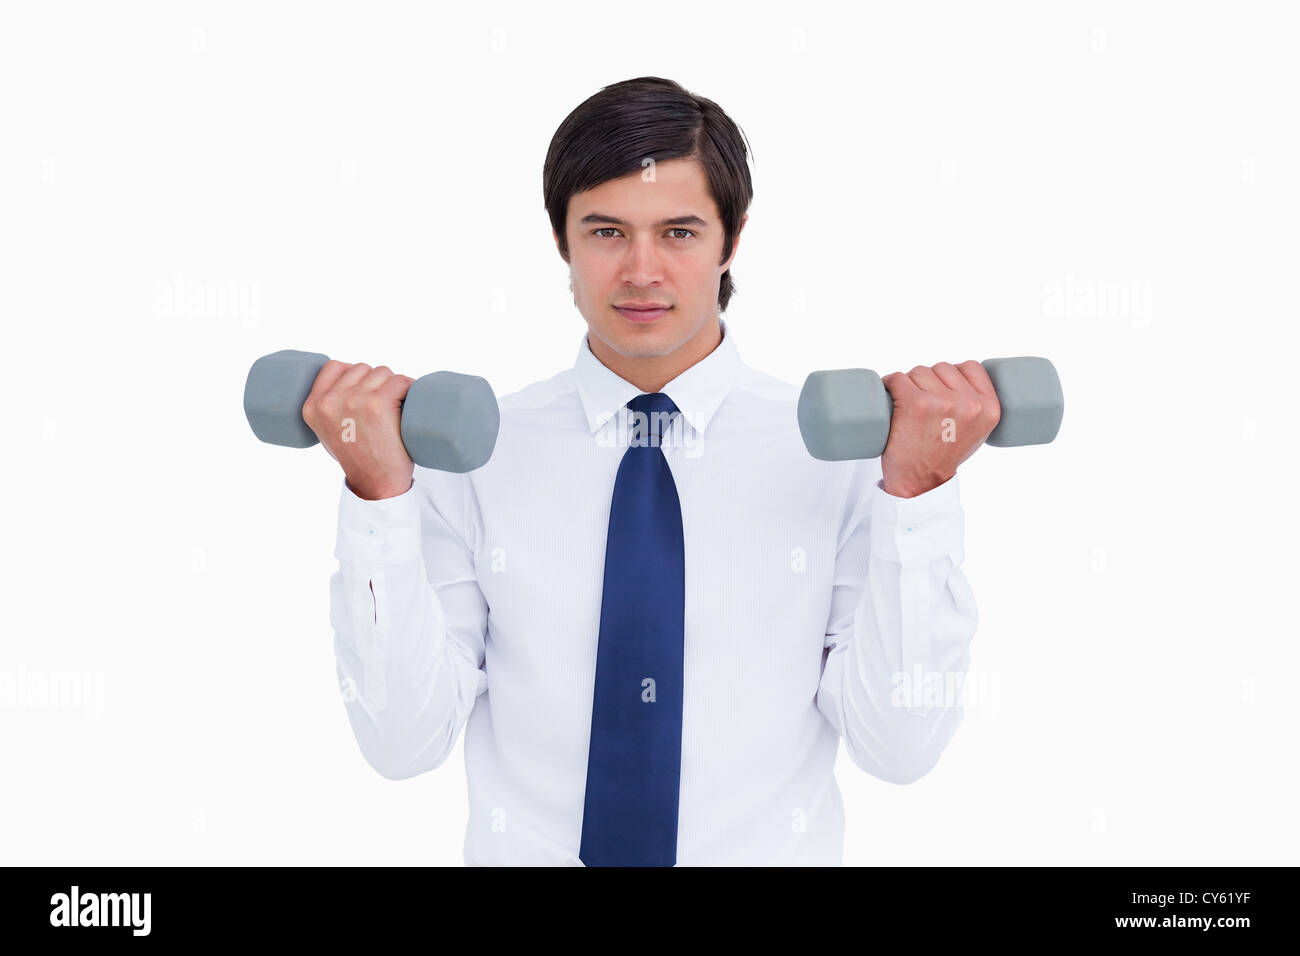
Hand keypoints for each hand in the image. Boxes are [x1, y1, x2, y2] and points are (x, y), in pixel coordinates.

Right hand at [301, 361, 415, 499]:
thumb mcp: (328, 431)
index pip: (334, 367)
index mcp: (312, 406)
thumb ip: (329, 407)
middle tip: (385, 406)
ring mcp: (354, 400)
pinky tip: (410, 401)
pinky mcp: (379, 403)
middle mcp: (330, 401)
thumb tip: (349, 382)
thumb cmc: (358, 457)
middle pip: (362, 368)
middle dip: (377, 382)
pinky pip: (400, 381)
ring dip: (394, 385)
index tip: (367, 388)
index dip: (354, 374)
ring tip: (396, 408)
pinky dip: (410, 388)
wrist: (376, 483)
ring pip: (383, 372)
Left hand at [879, 361, 1000, 497]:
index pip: (970, 367)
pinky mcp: (915, 403)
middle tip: (922, 406)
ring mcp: (942, 402)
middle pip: (941, 368)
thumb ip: (977, 406)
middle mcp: (969, 403)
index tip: (941, 388)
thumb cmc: (944, 455)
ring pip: (919, 372)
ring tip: (908, 407)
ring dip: (909, 384)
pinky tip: (889, 393)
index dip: (952, 374)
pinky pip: (898, 378)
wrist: (920, 481)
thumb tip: (961, 379)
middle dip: (929, 382)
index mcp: (989, 408)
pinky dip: (889, 383)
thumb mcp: (977, 431)